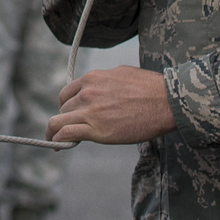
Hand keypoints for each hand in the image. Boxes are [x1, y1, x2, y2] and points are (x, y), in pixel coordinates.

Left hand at [48, 67, 174, 146]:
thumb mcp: (121, 74)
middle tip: (68, 130)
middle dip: (64, 119)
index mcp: (92, 79)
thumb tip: (100, 89)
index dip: (66, 105)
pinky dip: (59, 140)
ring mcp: (90, 111)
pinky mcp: (97, 130)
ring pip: (59, 121)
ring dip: (55, 132)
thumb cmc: (150, 88)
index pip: (67, 93)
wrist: (166, 101)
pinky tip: (57, 145)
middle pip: (63, 108)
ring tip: (54, 141)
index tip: (69, 114)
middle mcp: (86, 93)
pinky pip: (67, 134)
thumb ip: (104, 82)